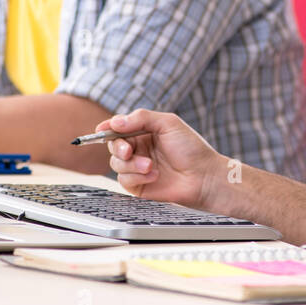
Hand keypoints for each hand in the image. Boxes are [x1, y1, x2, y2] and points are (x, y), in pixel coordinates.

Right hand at [100, 110, 226, 208]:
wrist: (203, 177)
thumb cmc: (191, 149)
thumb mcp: (168, 124)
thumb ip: (141, 118)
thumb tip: (115, 122)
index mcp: (144, 132)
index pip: (119, 127)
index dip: (108, 128)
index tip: (101, 130)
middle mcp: (139, 149)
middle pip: (113, 145)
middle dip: (118, 147)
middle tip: (128, 150)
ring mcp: (137, 168)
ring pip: (116, 164)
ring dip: (132, 164)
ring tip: (151, 166)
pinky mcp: (138, 186)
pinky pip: (124, 179)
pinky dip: (137, 177)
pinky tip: (154, 175)